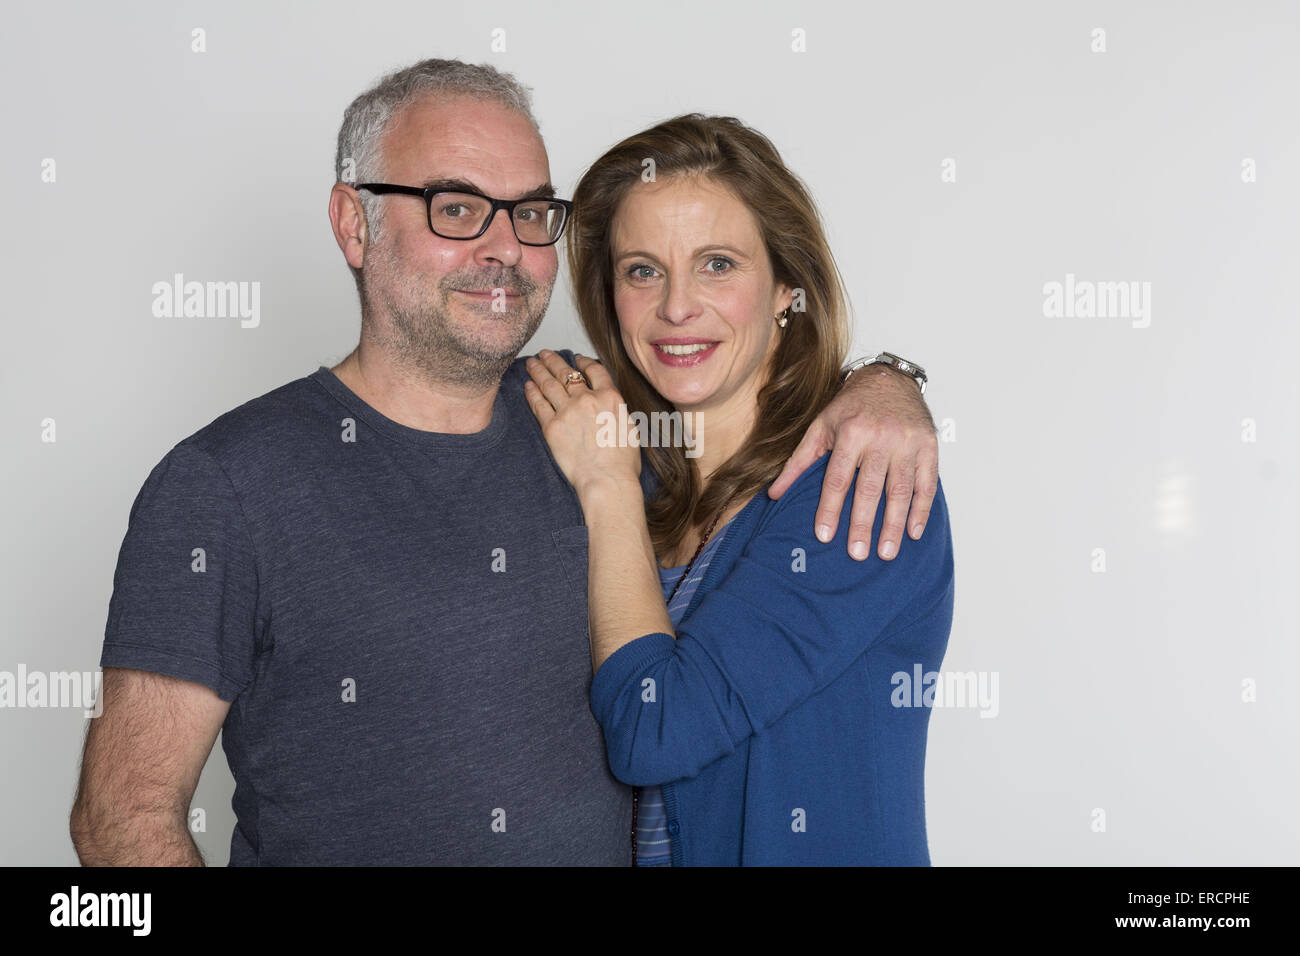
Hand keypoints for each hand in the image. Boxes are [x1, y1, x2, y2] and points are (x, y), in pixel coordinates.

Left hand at [523, 350, 641, 496]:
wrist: (606, 480)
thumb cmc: (622, 462)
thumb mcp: (630, 427)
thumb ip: (616, 410)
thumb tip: (609, 405)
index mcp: (610, 397)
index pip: (594, 370)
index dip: (583, 362)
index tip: (576, 359)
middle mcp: (587, 399)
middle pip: (566, 373)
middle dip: (553, 360)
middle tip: (545, 354)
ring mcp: (567, 412)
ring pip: (549, 384)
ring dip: (539, 371)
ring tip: (532, 363)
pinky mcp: (552, 427)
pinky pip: (539, 404)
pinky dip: (532, 393)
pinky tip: (528, 386)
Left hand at [769, 365, 937, 561]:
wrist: (889, 379)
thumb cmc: (851, 407)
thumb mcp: (820, 427)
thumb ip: (798, 462)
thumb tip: (773, 495)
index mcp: (851, 432)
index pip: (838, 478)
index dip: (830, 508)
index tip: (824, 535)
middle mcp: (881, 437)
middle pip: (869, 488)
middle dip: (862, 524)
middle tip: (857, 554)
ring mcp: (907, 442)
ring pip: (900, 490)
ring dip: (893, 524)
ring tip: (886, 553)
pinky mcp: (929, 446)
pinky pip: (927, 483)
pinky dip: (922, 509)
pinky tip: (913, 532)